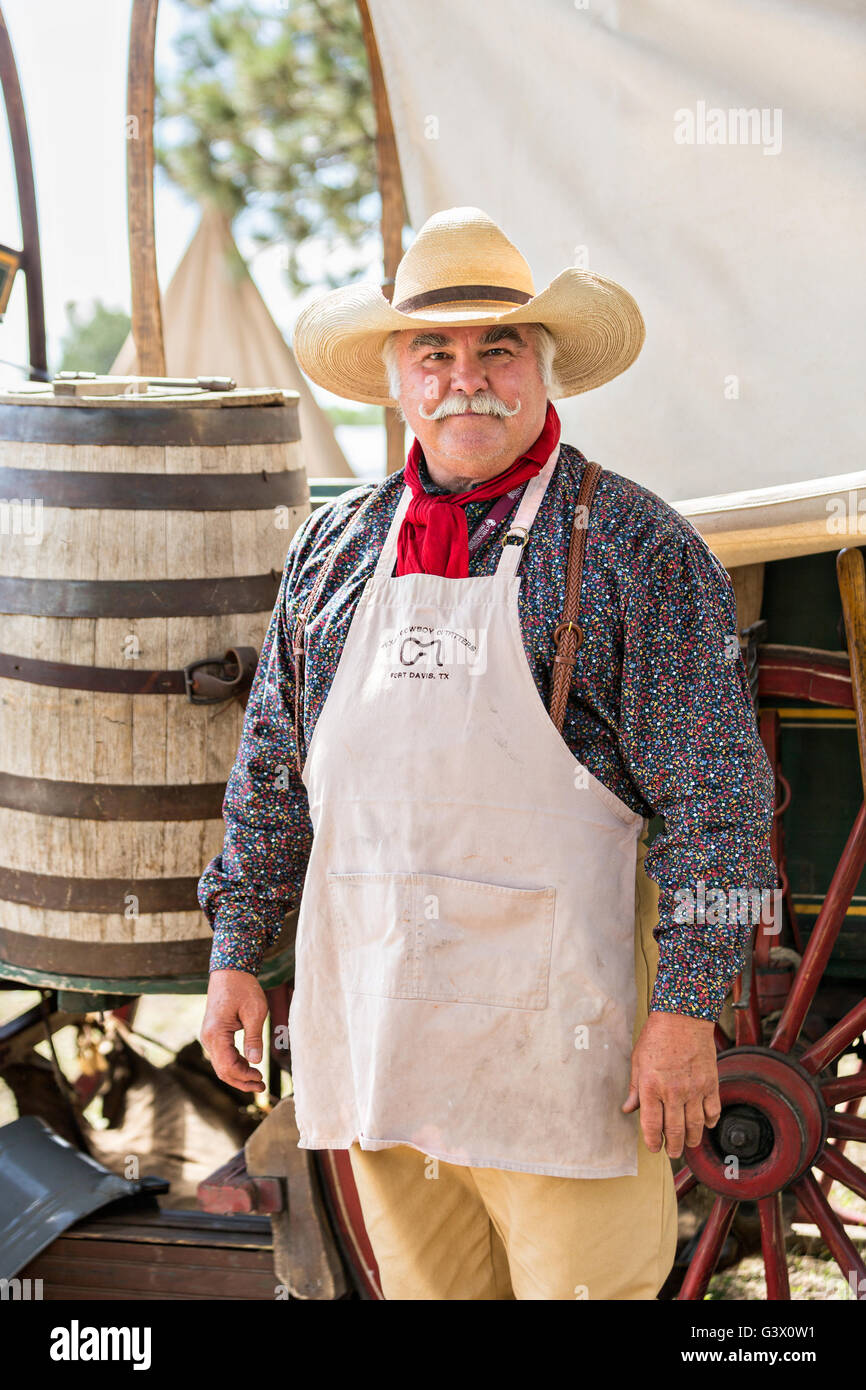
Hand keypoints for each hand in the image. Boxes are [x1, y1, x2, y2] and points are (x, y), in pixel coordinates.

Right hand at [200, 969, 267, 1093]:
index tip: (261, 1079)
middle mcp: (209, 1038)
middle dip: (241, 1081)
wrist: (230, 971)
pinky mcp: (214, 1034)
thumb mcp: (255, 1012)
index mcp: (216, 1034)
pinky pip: (222, 1055)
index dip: (244, 1076)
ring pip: (221, 1065)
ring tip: (258, 1080)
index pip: (228, 1066)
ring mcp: (210, 1036)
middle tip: (261, 1087)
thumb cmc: (243, 988)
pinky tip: (250, 1065)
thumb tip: (256, 1062)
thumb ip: (254, 1038)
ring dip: (238, 1074)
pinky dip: (235, 1064)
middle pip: (222, 1070)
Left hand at [622, 1010, 719, 1157]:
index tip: (654, 1148)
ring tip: (687, 1143)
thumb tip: (628, 1109)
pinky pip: (713, 1110)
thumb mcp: (638, 1061)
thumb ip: (635, 1089)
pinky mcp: (710, 1083)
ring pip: (695, 1125)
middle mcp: (673, 1091)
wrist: (683, 1017)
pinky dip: (710, 1121)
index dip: (652, 1141)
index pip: (651, 1125)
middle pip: (675, 1131)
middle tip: (672, 1152)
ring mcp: (694, 1089)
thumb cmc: (656, 1036)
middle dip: (673, 1147)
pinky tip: (705, 1123)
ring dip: (691, 1139)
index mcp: (651, 1087)